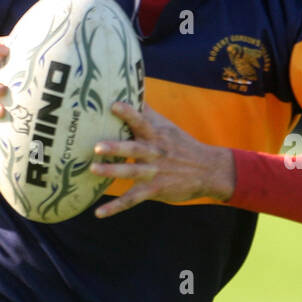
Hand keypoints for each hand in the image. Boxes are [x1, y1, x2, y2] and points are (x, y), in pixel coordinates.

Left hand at [91, 103, 234, 217]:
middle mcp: (155, 153)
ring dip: (112, 171)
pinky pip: (132, 199)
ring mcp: (155, 172)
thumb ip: (147, 112)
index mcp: (156, 135)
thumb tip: (131, 89)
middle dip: (116, 147)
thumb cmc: (182, 145)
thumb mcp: (167, 127)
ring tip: (93, 169)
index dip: (128, 113)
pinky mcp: (155, 190)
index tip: (113, 105)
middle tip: (97, 146)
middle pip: (134, 148)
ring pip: (132, 172)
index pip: (142, 121)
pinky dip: (115, 207)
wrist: (208, 170)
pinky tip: (99, 212)